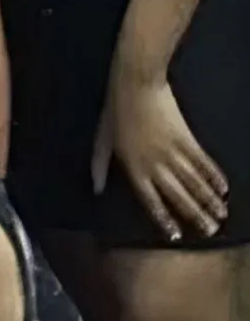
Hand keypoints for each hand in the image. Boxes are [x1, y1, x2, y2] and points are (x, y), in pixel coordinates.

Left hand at [95, 72, 228, 241]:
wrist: (136, 85)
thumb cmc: (115, 112)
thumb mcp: (101, 140)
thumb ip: (99, 166)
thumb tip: (96, 190)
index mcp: (133, 167)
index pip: (151, 200)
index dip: (164, 219)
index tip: (178, 235)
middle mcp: (155, 165)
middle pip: (178, 196)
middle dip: (195, 215)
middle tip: (211, 231)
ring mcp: (173, 153)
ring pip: (194, 182)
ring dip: (209, 200)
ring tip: (221, 215)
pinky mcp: (187, 139)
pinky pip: (203, 162)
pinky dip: (215, 176)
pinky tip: (224, 188)